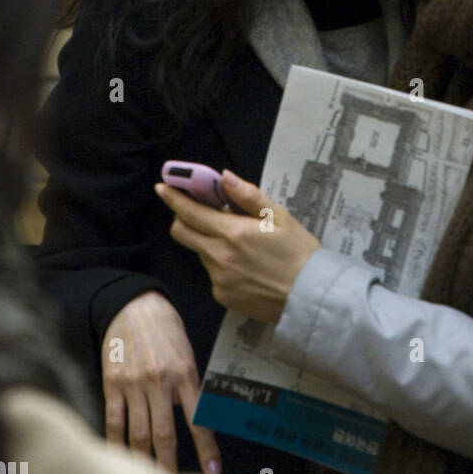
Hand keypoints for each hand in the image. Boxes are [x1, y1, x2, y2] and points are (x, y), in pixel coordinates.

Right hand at [102, 290, 221, 473]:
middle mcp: (160, 380)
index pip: (199, 419)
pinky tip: (120, 458)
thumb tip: (193, 419)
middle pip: (165, 435)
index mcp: (185, 372)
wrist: (133, 303)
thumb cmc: (166, 327)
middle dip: (170, 465)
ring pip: (139, 434)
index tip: (213, 472)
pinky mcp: (113, 383)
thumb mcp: (186, 351)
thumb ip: (188, 385)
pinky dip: (117, 444)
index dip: (207, 449)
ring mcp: (134, 383)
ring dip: (144, 461)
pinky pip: (114, 421)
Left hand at [156, 171, 321, 325]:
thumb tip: (225, 177)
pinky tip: (245, 265)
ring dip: (208, 241)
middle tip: (199, 211)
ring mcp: (219, 280)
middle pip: (182, 233)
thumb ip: (248, 196)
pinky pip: (212, 273)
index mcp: (233, 233)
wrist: (310, 296)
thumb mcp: (280, 217)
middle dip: (183, 218)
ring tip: (238, 242)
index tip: (162, 187)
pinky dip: (221, 263)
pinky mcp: (223, 297)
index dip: (174, 198)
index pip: (191, 212)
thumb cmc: (299, 252)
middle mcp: (220, 257)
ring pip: (200, 252)